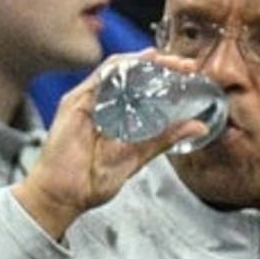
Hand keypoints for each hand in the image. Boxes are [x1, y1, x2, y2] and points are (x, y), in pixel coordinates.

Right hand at [11, 59, 207, 243]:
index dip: (167, 74)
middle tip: (185, 64)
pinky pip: (99, 77)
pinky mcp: (74, 103)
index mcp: (119, 114)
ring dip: (144, 61)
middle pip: (133, 72)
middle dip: (161, 64)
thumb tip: (198, 127)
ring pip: (118, 69)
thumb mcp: (138, 156)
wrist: (62, 197)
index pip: (144, 84)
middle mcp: (103, 103)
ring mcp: (88, 100)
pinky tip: (138, 64)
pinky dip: (120, 67)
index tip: (190, 72)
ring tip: (166, 61)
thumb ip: (164, 139)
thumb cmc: (92, 180)